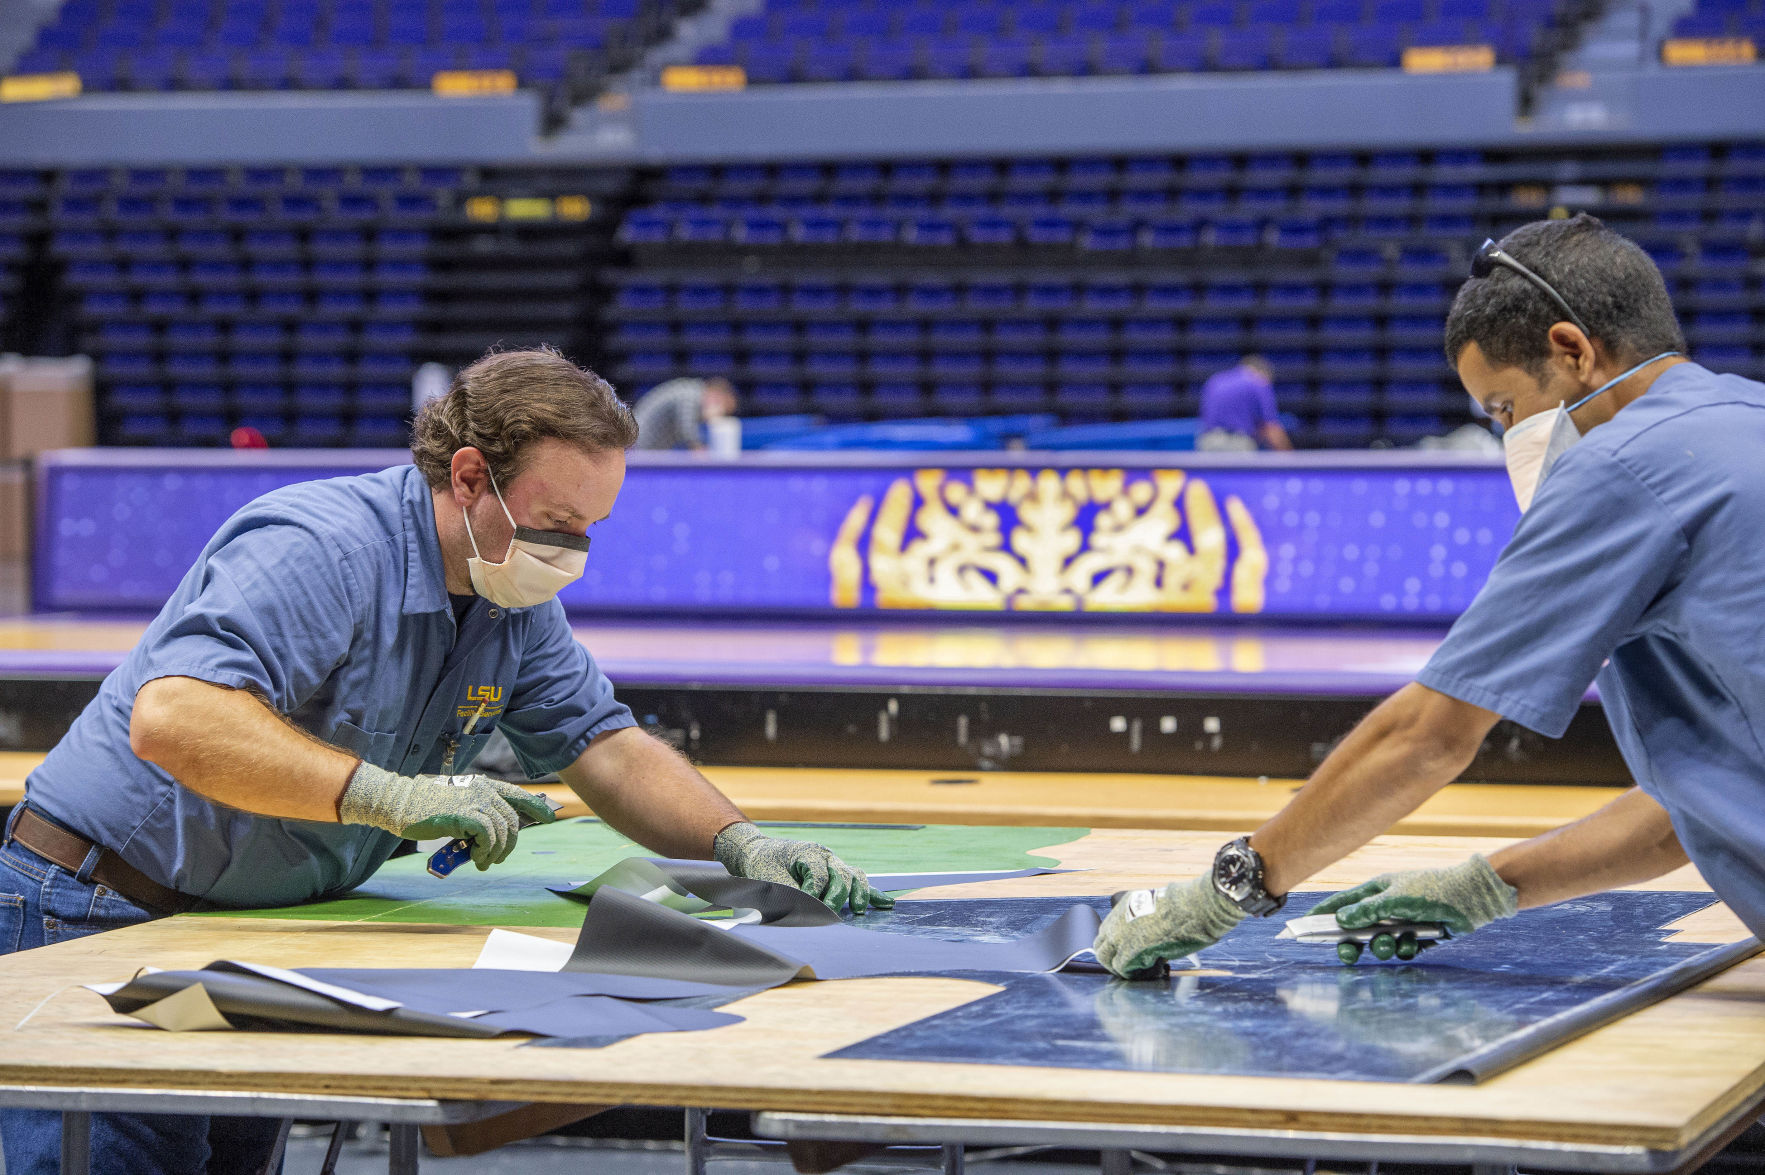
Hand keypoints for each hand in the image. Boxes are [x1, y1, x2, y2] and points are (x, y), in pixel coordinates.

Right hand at [338, 763, 556, 870]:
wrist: (399, 803)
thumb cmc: (424, 807)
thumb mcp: (456, 806)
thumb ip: (475, 814)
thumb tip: (490, 838)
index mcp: (483, 785)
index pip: (517, 795)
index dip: (535, 807)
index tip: (549, 818)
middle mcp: (484, 790)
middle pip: (512, 820)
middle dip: (510, 843)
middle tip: (496, 858)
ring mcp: (476, 802)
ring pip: (503, 831)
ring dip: (496, 852)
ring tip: (484, 862)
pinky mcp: (466, 815)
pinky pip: (488, 838)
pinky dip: (485, 852)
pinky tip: (477, 859)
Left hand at [713, 822, 893, 914]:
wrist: (763, 852)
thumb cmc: (765, 865)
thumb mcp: (770, 877)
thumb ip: (787, 892)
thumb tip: (803, 909)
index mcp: (807, 852)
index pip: (818, 872)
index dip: (813, 891)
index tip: (806, 904)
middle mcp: (825, 855)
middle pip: (841, 874)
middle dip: (837, 896)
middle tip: (829, 913)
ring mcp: (834, 863)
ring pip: (855, 876)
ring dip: (860, 894)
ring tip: (859, 911)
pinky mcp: (839, 873)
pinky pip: (859, 882)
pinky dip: (873, 894)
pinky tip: (887, 905)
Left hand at [1092, 874, 1244, 978]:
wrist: (1196, 907)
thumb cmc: (1188, 907)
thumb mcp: (1158, 909)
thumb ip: (1146, 923)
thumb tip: (1149, 939)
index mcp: (1125, 906)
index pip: (1106, 931)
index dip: (1115, 946)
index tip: (1127, 953)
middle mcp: (1117, 920)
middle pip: (1101, 946)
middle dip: (1114, 959)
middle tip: (1132, 967)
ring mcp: (1121, 936)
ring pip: (1107, 960)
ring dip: (1122, 968)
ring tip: (1142, 971)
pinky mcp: (1130, 951)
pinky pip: (1123, 969)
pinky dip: (1135, 974)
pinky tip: (1154, 970)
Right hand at [1311, 854, 1517, 963]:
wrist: (1471, 898)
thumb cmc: (1431, 889)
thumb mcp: (1395, 898)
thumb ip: (1367, 910)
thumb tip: (1341, 920)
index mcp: (1376, 891)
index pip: (1342, 903)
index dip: (1322, 914)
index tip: (1303, 926)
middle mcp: (1386, 907)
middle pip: (1357, 930)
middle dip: (1352, 943)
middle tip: (1348, 953)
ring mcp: (1402, 922)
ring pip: (1380, 943)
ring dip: (1383, 946)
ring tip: (1393, 942)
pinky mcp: (1418, 936)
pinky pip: (1403, 949)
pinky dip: (1407, 948)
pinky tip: (1416, 940)